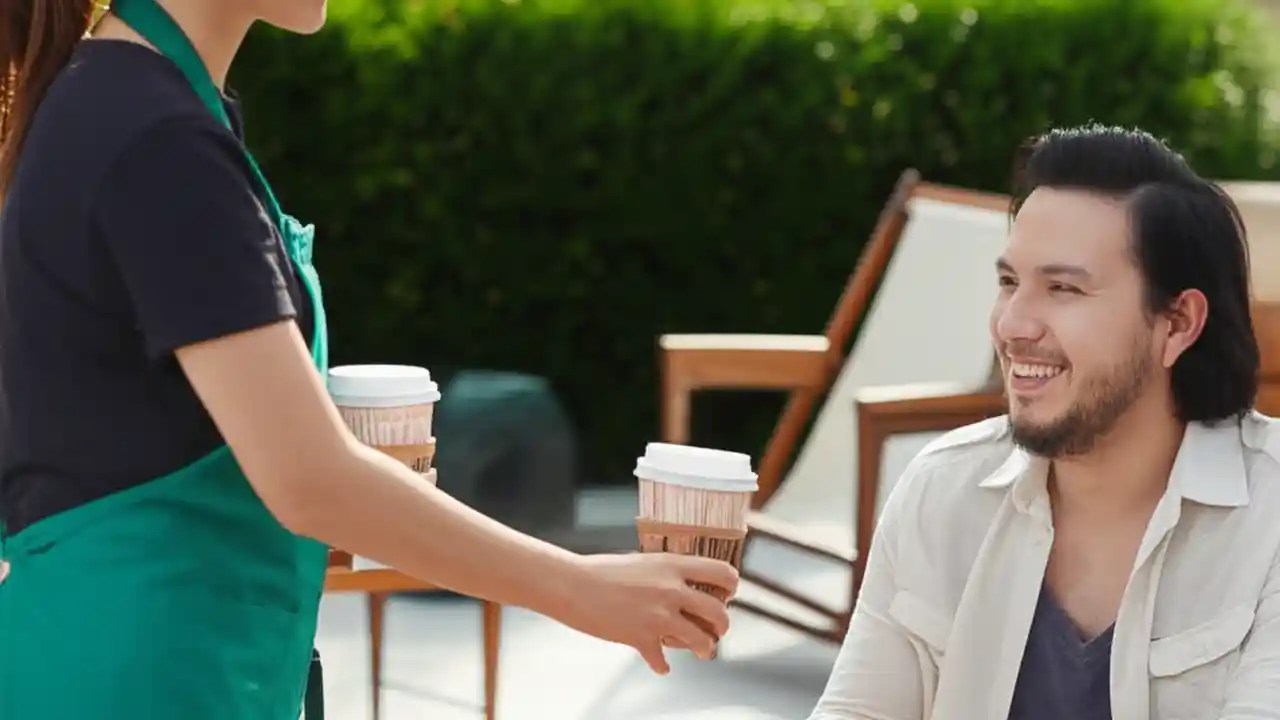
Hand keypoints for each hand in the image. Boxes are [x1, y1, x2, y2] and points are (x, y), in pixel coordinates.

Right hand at [559, 553, 738, 673]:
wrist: (572, 585)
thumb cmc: (601, 570)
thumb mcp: (642, 562)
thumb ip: (665, 574)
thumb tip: (681, 586)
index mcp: (673, 565)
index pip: (722, 572)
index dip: (731, 586)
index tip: (726, 594)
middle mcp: (672, 590)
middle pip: (719, 612)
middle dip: (723, 625)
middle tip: (718, 629)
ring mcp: (658, 616)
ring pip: (702, 641)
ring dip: (705, 649)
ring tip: (702, 651)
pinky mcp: (642, 638)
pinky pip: (663, 660)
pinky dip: (662, 665)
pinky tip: (660, 665)